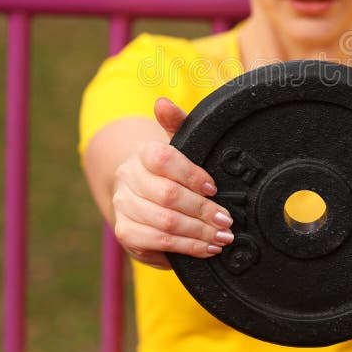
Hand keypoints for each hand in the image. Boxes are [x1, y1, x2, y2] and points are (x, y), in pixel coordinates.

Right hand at [111, 97, 234, 269]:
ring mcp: (124, 206)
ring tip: (222, 237)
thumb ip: (177, 123)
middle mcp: (128, 178)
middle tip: (227, 220)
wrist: (140, 192)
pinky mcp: (125, 232)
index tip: (214, 188)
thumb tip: (162, 102)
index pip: (165, 159)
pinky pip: (156, 243)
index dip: (192, 175)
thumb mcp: (177, 144)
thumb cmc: (169, 169)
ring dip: (198, 233)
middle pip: (168, 195)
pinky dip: (185, 248)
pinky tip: (205, 249)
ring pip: (164, 222)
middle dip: (203, 211)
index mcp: (143, 153)